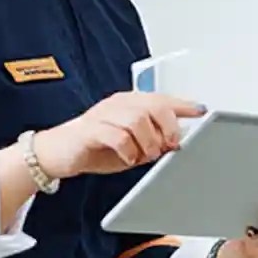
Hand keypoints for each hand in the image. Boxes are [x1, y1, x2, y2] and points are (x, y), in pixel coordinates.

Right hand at [32, 92, 205, 178]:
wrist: (56, 154)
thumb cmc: (95, 148)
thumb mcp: (130, 147)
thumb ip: (151, 142)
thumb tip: (174, 144)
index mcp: (129, 103)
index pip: (161, 99)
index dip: (183, 104)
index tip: (201, 111)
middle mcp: (118, 104)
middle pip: (153, 106)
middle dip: (166, 128)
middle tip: (168, 146)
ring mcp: (103, 114)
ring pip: (137, 119)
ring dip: (148, 141)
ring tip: (145, 156)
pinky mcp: (90, 130)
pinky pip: (117, 135)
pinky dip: (128, 149)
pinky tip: (127, 159)